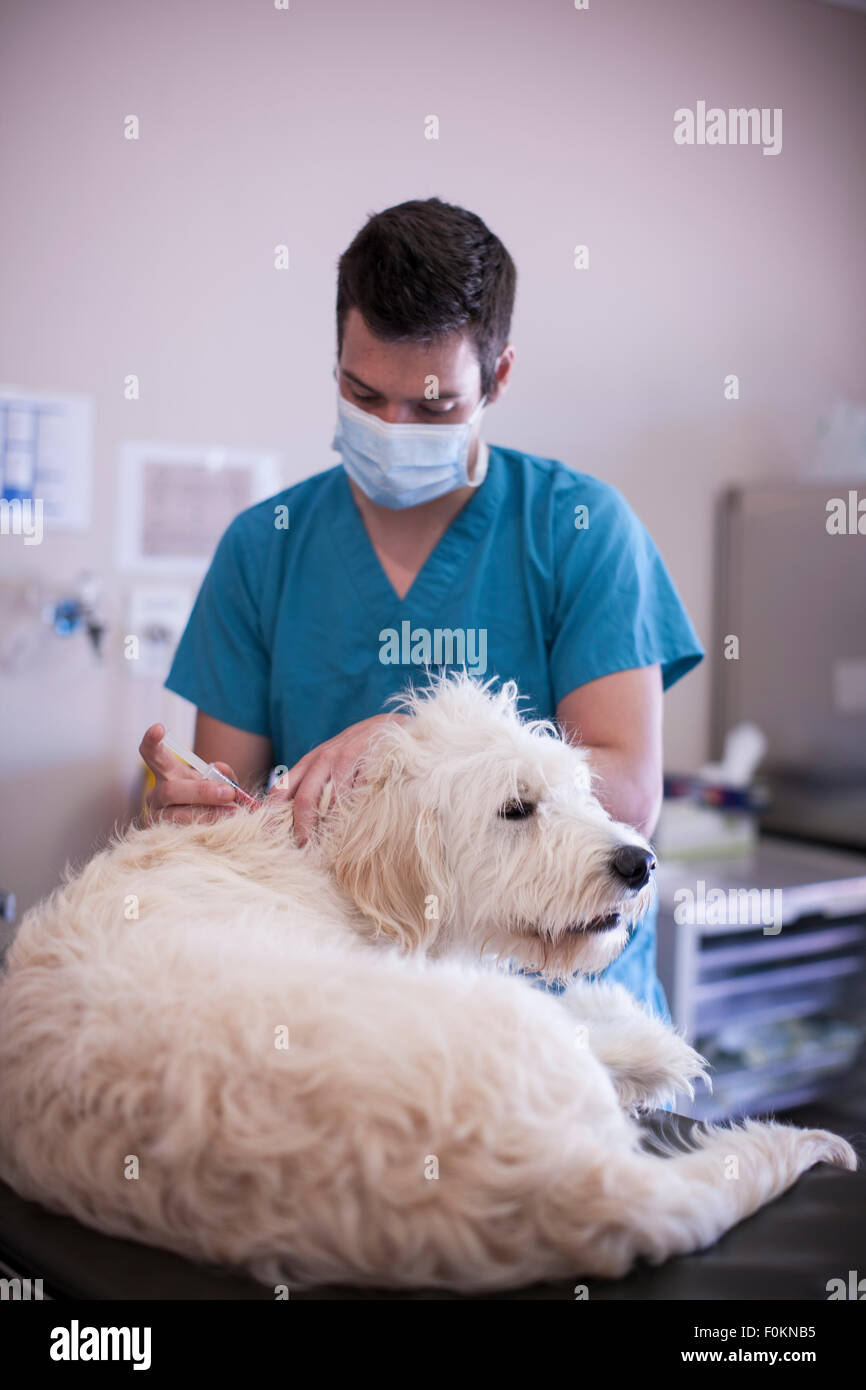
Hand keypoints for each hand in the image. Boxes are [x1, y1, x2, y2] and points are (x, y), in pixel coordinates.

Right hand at [139, 723, 239, 824]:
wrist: (211, 832)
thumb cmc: (213, 802)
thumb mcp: (219, 784)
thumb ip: (223, 775)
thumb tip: (219, 768)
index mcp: (168, 775)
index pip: (153, 755)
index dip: (152, 742)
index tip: (159, 728)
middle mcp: (157, 796)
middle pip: (171, 790)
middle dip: (202, 791)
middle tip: (230, 793)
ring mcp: (156, 819)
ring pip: (177, 815)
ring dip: (208, 813)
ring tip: (234, 814)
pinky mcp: (162, 839)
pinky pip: (183, 834)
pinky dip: (205, 830)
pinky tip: (223, 830)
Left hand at [268, 712, 407, 845]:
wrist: (386, 726)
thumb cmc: (354, 752)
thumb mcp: (327, 762)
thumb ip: (310, 784)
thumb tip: (290, 821)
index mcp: (308, 762)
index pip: (280, 790)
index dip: (272, 817)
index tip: (273, 840)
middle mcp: (322, 759)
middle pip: (304, 799)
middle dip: (303, 829)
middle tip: (307, 849)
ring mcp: (346, 759)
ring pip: (332, 799)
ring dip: (331, 826)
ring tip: (332, 846)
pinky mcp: (368, 760)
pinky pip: (358, 793)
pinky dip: (356, 812)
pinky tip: (357, 825)